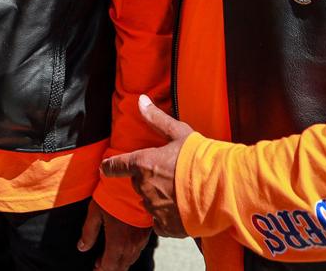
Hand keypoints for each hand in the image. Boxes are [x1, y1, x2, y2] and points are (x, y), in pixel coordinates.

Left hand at [77, 199, 149, 269]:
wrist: (134, 183)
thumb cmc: (112, 194)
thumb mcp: (95, 211)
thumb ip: (88, 232)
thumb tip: (82, 247)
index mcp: (117, 243)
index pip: (108, 267)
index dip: (100, 270)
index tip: (94, 269)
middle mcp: (131, 246)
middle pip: (120, 267)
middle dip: (109, 269)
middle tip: (98, 264)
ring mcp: (140, 240)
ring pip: (130, 261)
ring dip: (118, 262)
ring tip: (106, 257)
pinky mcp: (146, 233)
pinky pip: (137, 251)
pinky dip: (127, 254)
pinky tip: (120, 247)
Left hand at [100, 95, 193, 237]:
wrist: (221, 187)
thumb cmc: (200, 157)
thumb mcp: (178, 132)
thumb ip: (156, 118)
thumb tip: (141, 99)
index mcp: (143, 163)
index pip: (116, 166)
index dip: (110, 167)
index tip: (105, 168)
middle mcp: (144, 187)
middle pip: (138, 184)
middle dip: (148, 180)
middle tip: (168, 175)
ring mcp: (154, 208)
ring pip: (149, 203)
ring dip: (158, 198)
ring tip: (178, 193)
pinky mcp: (167, 225)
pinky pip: (159, 223)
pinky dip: (166, 219)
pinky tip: (180, 211)